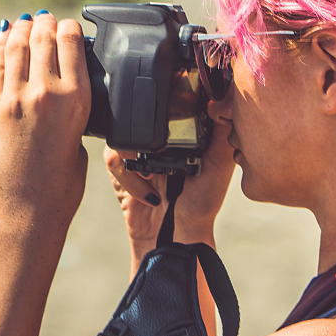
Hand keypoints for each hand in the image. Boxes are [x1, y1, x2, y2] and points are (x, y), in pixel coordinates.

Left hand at [0, 13, 90, 236]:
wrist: (23, 213)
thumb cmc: (59, 190)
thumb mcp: (80, 146)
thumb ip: (73, 116)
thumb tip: (62, 101)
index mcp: (77, 101)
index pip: (72, 44)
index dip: (68, 28)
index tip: (67, 26)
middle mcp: (46, 93)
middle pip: (43, 39)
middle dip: (44, 24)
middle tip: (44, 19)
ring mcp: (16, 98)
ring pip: (17, 46)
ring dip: (22, 29)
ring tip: (25, 22)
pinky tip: (2, 35)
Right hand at [105, 117, 233, 258]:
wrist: (177, 236)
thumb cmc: (202, 204)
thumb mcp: (219, 165)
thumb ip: (221, 133)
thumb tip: (223, 100)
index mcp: (183, 132)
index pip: (169, 103)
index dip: (168, 106)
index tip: (172, 122)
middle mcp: (159, 139)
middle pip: (138, 114)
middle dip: (148, 138)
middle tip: (161, 163)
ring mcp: (138, 152)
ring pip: (122, 136)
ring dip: (137, 164)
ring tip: (155, 179)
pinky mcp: (122, 169)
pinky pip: (113, 159)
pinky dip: (130, 180)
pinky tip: (147, 194)